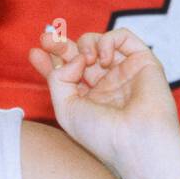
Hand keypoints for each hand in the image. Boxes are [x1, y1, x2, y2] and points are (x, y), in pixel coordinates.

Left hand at [28, 26, 179, 171]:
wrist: (136, 141)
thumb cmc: (102, 134)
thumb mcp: (65, 109)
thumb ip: (58, 78)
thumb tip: (76, 58)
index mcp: (89, 100)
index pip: (67, 74)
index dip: (51, 61)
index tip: (35, 52)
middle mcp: (107, 85)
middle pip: (79, 54)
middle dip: (61, 45)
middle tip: (46, 38)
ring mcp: (125, 72)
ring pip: (99, 42)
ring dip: (85, 44)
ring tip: (86, 60)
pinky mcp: (144, 61)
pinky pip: (123, 37)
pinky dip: (108, 40)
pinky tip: (103, 59)